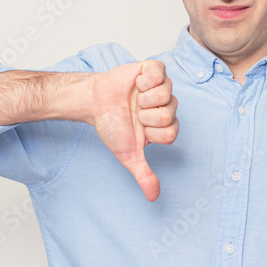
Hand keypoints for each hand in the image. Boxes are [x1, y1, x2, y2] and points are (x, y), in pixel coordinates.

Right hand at [87, 60, 178, 201]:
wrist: (94, 103)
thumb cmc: (113, 126)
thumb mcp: (128, 154)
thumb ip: (143, 174)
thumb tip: (154, 197)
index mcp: (166, 125)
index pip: (171, 134)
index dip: (152, 132)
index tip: (139, 129)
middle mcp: (168, 105)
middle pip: (169, 114)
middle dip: (145, 115)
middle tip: (135, 112)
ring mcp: (162, 86)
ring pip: (166, 94)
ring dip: (143, 98)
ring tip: (135, 98)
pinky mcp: (153, 69)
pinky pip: (159, 72)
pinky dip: (144, 80)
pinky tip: (136, 83)